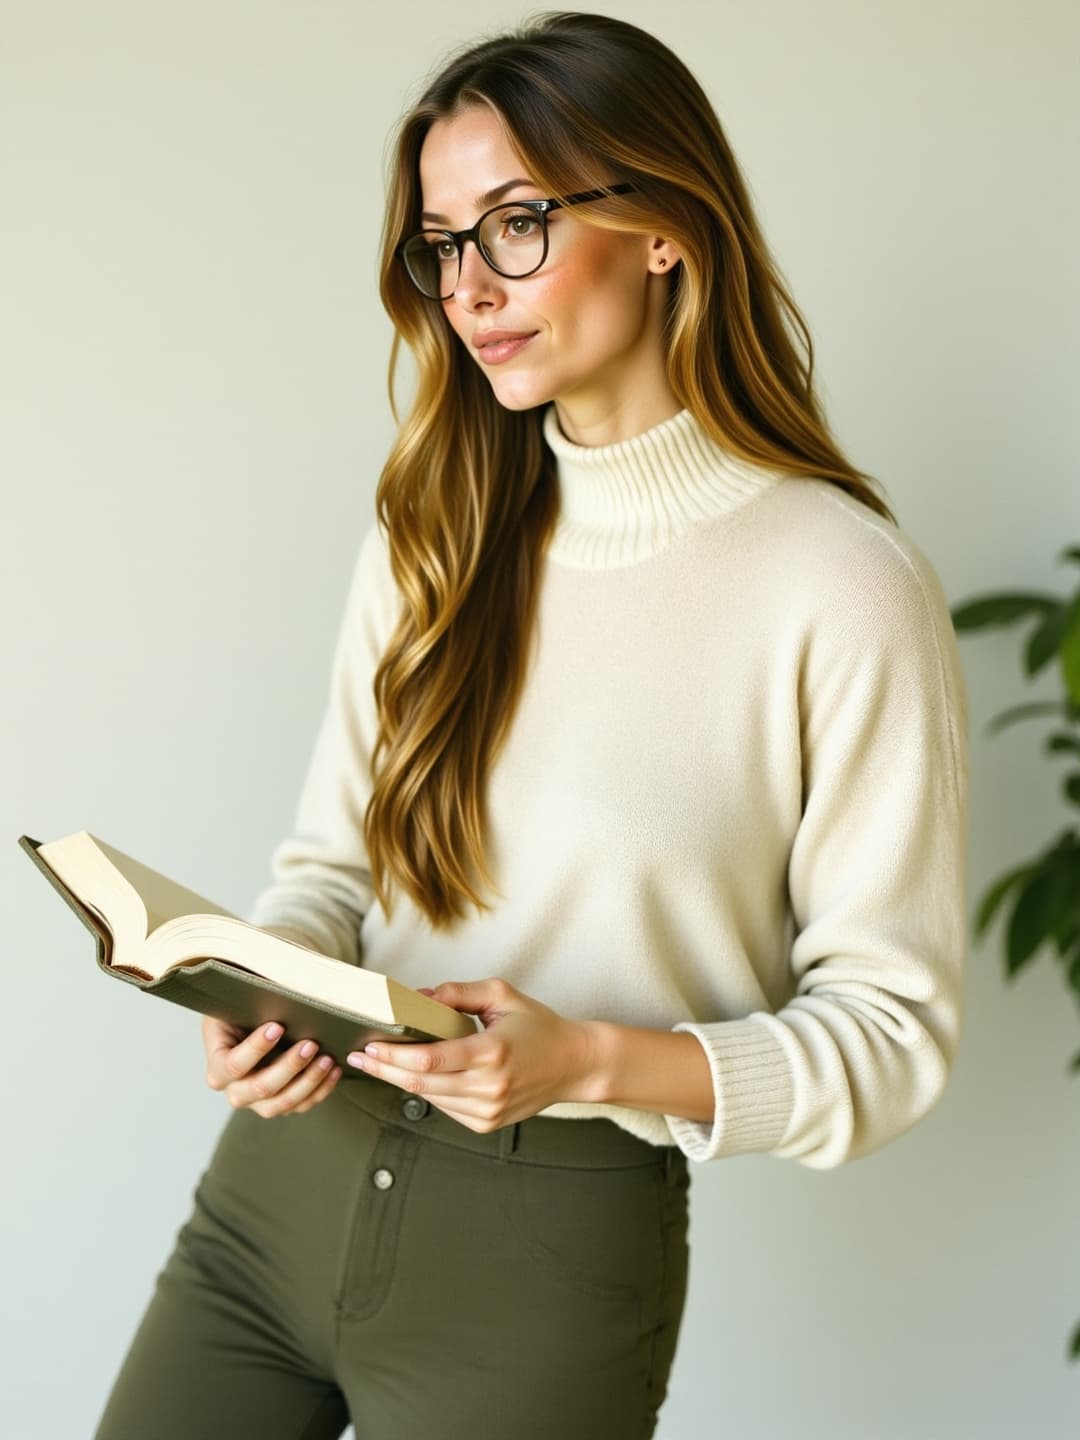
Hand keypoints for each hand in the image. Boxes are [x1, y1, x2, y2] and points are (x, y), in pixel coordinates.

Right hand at [201, 923, 342, 1117]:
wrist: (253, 1023)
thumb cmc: (244, 1010)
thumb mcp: (237, 1001)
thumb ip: (249, 996)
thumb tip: (278, 979)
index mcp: (218, 1066)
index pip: (233, 1066)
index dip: (254, 1049)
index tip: (277, 1026)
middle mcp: (235, 1090)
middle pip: (259, 1090)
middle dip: (288, 1068)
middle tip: (310, 1043)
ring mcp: (259, 1101)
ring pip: (283, 1104)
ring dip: (308, 1082)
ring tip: (327, 1059)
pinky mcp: (283, 1103)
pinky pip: (302, 1105)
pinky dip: (320, 1090)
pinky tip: (335, 1070)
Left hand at [345, 977, 595, 1132]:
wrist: (573, 1065)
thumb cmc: (538, 1025)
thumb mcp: (502, 995)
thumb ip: (459, 993)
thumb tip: (419, 996)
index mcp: (492, 1052)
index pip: (430, 1060)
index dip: (394, 1056)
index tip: (369, 1046)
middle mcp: (489, 1087)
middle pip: (420, 1083)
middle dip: (385, 1069)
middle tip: (358, 1056)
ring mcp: (487, 1110)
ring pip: (429, 1098)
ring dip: (401, 1082)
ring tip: (378, 1063)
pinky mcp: (486, 1123)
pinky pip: (445, 1107)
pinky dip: (427, 1091)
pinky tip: (414, 1076)